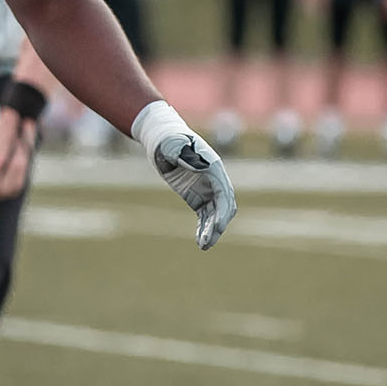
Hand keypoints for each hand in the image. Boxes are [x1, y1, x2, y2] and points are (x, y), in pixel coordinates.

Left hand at [132, 102, 237, 249]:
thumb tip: (194, 164)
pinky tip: (200, 241)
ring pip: (215, 214)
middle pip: (223, 207)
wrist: (162, 139)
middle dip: (218, 225)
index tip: (218, 228)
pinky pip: (205, 215)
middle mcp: (214, 180)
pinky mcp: (198, 196)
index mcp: (213, 168)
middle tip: (207, 242)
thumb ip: (182, 154)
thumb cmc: (168, 139)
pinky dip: (204, 227)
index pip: (224, 194)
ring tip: (203, 246)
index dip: (223, 212)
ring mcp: (207, 188)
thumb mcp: (173, 145)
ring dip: (211, 230)